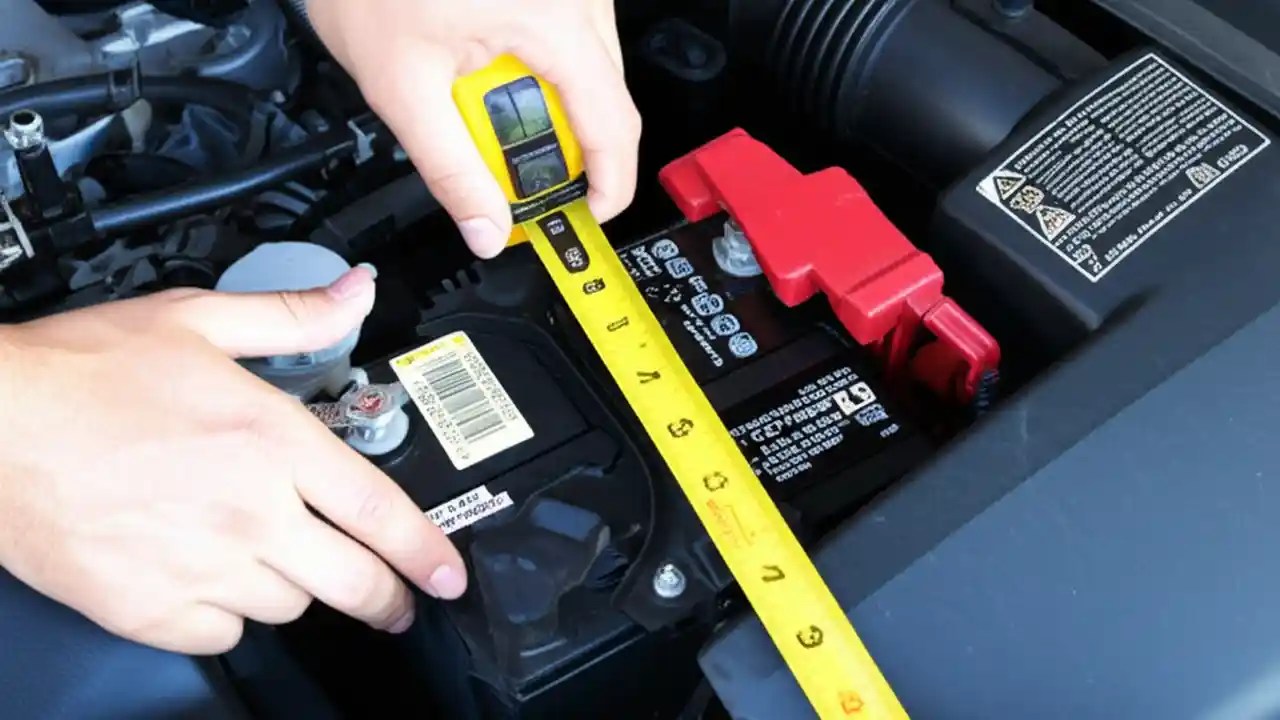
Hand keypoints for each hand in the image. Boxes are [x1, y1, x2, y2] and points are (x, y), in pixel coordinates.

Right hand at [0, 267, 465, 654]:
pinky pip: (221, 636)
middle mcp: (248, 512)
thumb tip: (356, 293)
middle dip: (387, 597)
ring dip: (293, 587)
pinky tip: (210, 580)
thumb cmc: (79, 373)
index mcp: (271, 441)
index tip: (449, 575)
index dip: (427, 552)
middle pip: (352, 581)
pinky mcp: (149, 610)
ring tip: (269, 555)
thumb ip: (292, 316)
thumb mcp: (197, 322)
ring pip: (288, 607)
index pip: (379, 511)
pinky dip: (226, 617)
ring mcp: (201, 568)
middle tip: (394, 601)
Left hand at [307, 0, 641, 257]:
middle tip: (515, 179)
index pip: (612, 126)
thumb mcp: (401, 89)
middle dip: (566, 153)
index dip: (607, 186)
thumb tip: (488, 230)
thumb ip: (450, 170)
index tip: (584, 218)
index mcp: (552, 20)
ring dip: (552, 113)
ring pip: (591, 76)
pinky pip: (573, 46)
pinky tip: (494, 78)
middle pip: (606, 103)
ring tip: (487, 115)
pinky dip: (543, 77)